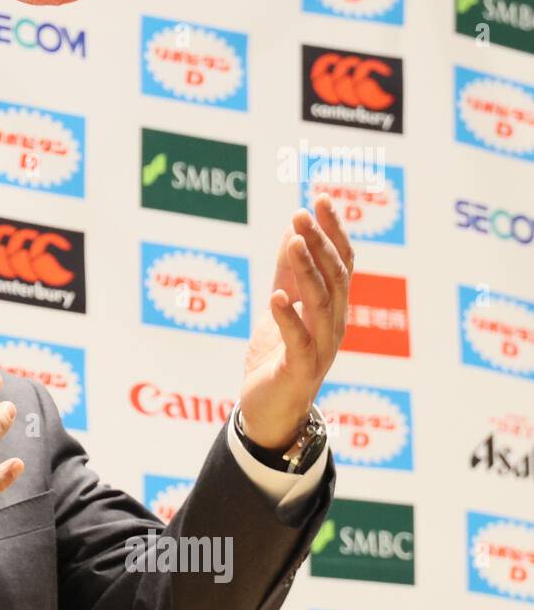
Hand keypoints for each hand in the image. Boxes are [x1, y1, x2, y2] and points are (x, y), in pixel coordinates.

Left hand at [239, 194, 354, 449]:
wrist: (269, 411)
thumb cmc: (277, 358)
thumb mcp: (279, 307)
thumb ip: (288, 272)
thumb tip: (293, 229)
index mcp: (332, 307)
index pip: (340, 262)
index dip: (333, 230)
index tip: (321, 197)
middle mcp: (334, 325)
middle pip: (334, 278)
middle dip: (320, 243)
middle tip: (303, 213)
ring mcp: (321, 349)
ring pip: (321, 305)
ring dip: (307, 271)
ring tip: (295, 242)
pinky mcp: (301, 371)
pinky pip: (299, 342)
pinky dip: (289, 319)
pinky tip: (277, 297)